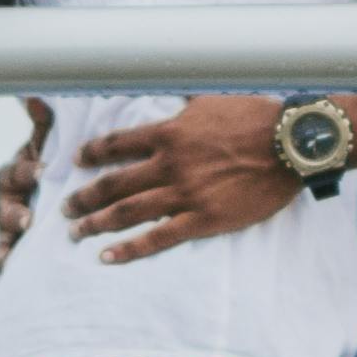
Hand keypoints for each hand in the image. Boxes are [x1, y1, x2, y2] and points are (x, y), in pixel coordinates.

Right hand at [0, 98, 49, 275]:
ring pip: (1, 234)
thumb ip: (44, 122)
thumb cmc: (54, 161)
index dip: (26, 171)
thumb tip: (35, 95)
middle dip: (12, 215)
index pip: (15, 172)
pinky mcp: (18, 245)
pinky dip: (2, 264)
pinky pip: (6, 255)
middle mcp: (9, 200)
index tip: (41, 171)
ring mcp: (11, 224)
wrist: (61, 189)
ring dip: (2, 245)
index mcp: (17, 173)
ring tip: (3, 258)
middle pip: (2, 208)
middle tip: (27, 220)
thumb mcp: (52, 141)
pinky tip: (1, 275)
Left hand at [64, 95, 298, 261]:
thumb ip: (186, 106)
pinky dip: (129, 249)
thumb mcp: (212, 101)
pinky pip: (157, 238)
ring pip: (127, 212)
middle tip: (65, 207)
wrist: (291, 144)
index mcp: (169, 133)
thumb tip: (175, 100)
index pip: (117, 144)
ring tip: (76, 232)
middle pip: (113, 183)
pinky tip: (106, 256)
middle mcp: (169, 164)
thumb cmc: (257, 118)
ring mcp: (184, 193)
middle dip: (84, 196)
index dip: (93, 154)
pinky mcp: (203, 219)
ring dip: (96, 223)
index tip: (77, 161)